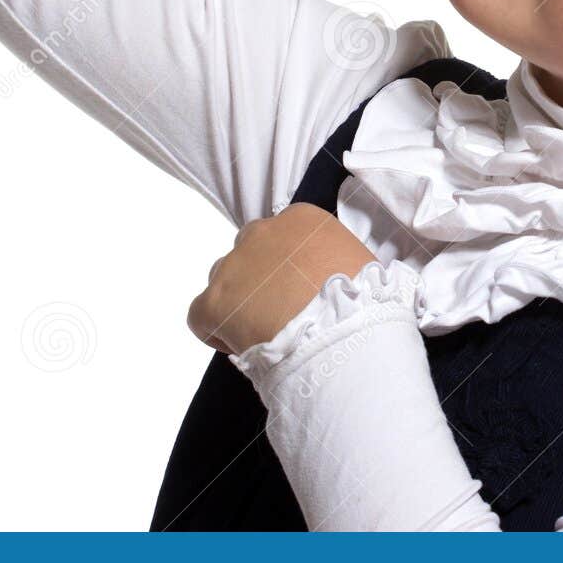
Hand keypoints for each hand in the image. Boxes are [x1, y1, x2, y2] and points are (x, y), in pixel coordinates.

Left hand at [187, 203, 379, 356]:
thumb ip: (332, 257)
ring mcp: (233, 265)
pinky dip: (215, 330)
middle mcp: (262, 232)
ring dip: (238, 301)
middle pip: (250, 251)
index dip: (286, 266)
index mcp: (301, 219)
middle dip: (259, 277)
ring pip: (225, 280)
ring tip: (262, 332)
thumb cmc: (361, 303)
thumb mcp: (358, 263)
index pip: (282, 235)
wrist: (339, 336)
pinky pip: (201, 315)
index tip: (296, 291)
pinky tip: (241, 344)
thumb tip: (327, 276)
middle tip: (279, 311)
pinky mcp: (212, 301)